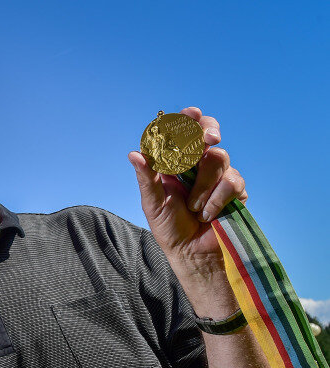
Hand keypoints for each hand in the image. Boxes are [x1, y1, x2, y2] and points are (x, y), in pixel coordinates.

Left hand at [128, 107, 247, 265]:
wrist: (192, 252)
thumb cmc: (169, 228)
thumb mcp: (152, 203)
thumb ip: (146, 178)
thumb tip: (134, 153)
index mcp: (174, 164)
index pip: (181, 133)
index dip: (187, 120)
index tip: (191, 115)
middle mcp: (196, 164)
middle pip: (207, 133)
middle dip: (208, 131)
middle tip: (209, 139)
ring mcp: (217, 175)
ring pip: (219, 158)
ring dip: (204, 184)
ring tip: (194, 208)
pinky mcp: (234, 189)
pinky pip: (232, 181)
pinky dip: (216, 199)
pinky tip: (208, 214)